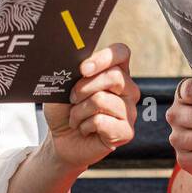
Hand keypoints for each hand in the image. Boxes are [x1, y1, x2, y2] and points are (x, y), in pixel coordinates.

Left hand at [43, 42, 138, 169]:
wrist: (61, 139)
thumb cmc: (65, 110)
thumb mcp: (63, 87)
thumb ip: (72, 73)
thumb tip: (74, 65)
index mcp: (116, 71)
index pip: (121, 53)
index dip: (104, 58)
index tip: (83, 69)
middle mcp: (128, 89)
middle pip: (114, 76)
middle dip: (84, 88)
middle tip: (72, 98)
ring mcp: (130, 111)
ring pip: (102, 100)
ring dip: (79, 111)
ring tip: (76, 118)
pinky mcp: (126, 132)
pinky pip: (101, 121)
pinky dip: (85, 126)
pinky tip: (85, 130)